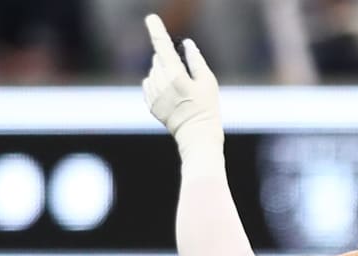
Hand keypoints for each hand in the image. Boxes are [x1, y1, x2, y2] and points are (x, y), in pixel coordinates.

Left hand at [142, 14, 222, 163]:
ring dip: (164, 72)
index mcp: (175, 75)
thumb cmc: (207, 107)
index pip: (163, 46)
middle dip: (169, 60)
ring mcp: (153, 93)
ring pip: (153, 71)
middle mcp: (160, 82)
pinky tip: (171, 96)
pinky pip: (149, 84)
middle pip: (159, 58)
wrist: (196, 135)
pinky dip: (157, 84)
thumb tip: (187, 45)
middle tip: (186, 77)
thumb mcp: (208, 82)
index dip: (157, 30)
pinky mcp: (149, 102)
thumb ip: (196, 60)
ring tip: (180, 90)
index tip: (151, 18)